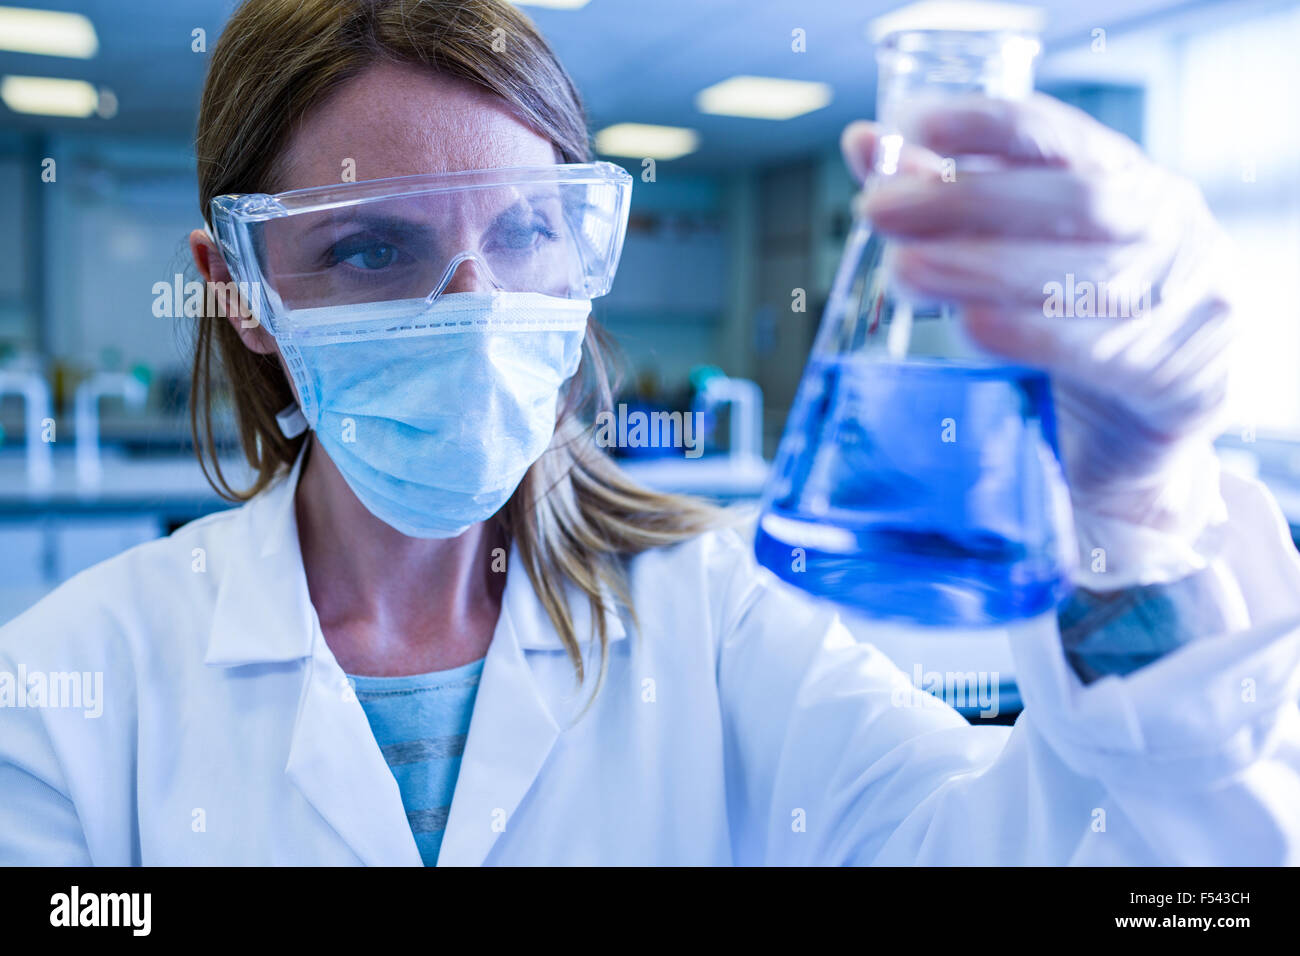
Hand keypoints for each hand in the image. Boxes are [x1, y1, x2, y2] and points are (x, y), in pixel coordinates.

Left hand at [840, 94, 1234, 586]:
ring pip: (1087, 275)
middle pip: (1072, 201)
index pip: (1062, 136)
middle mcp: (1171, 233)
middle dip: (966, 201)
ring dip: (983, 270)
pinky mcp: (1190, 383)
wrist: (1126, 450)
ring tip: (905, 273)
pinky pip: (1104, 352)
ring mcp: (1193, 305)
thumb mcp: (1003, 260)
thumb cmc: (1057, 339)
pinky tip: (974, 328)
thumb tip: (865, 145)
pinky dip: (1031, 336)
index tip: (915, 125)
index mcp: (1131, 185)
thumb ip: (944, 200)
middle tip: (880, 210)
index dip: (988, 123)